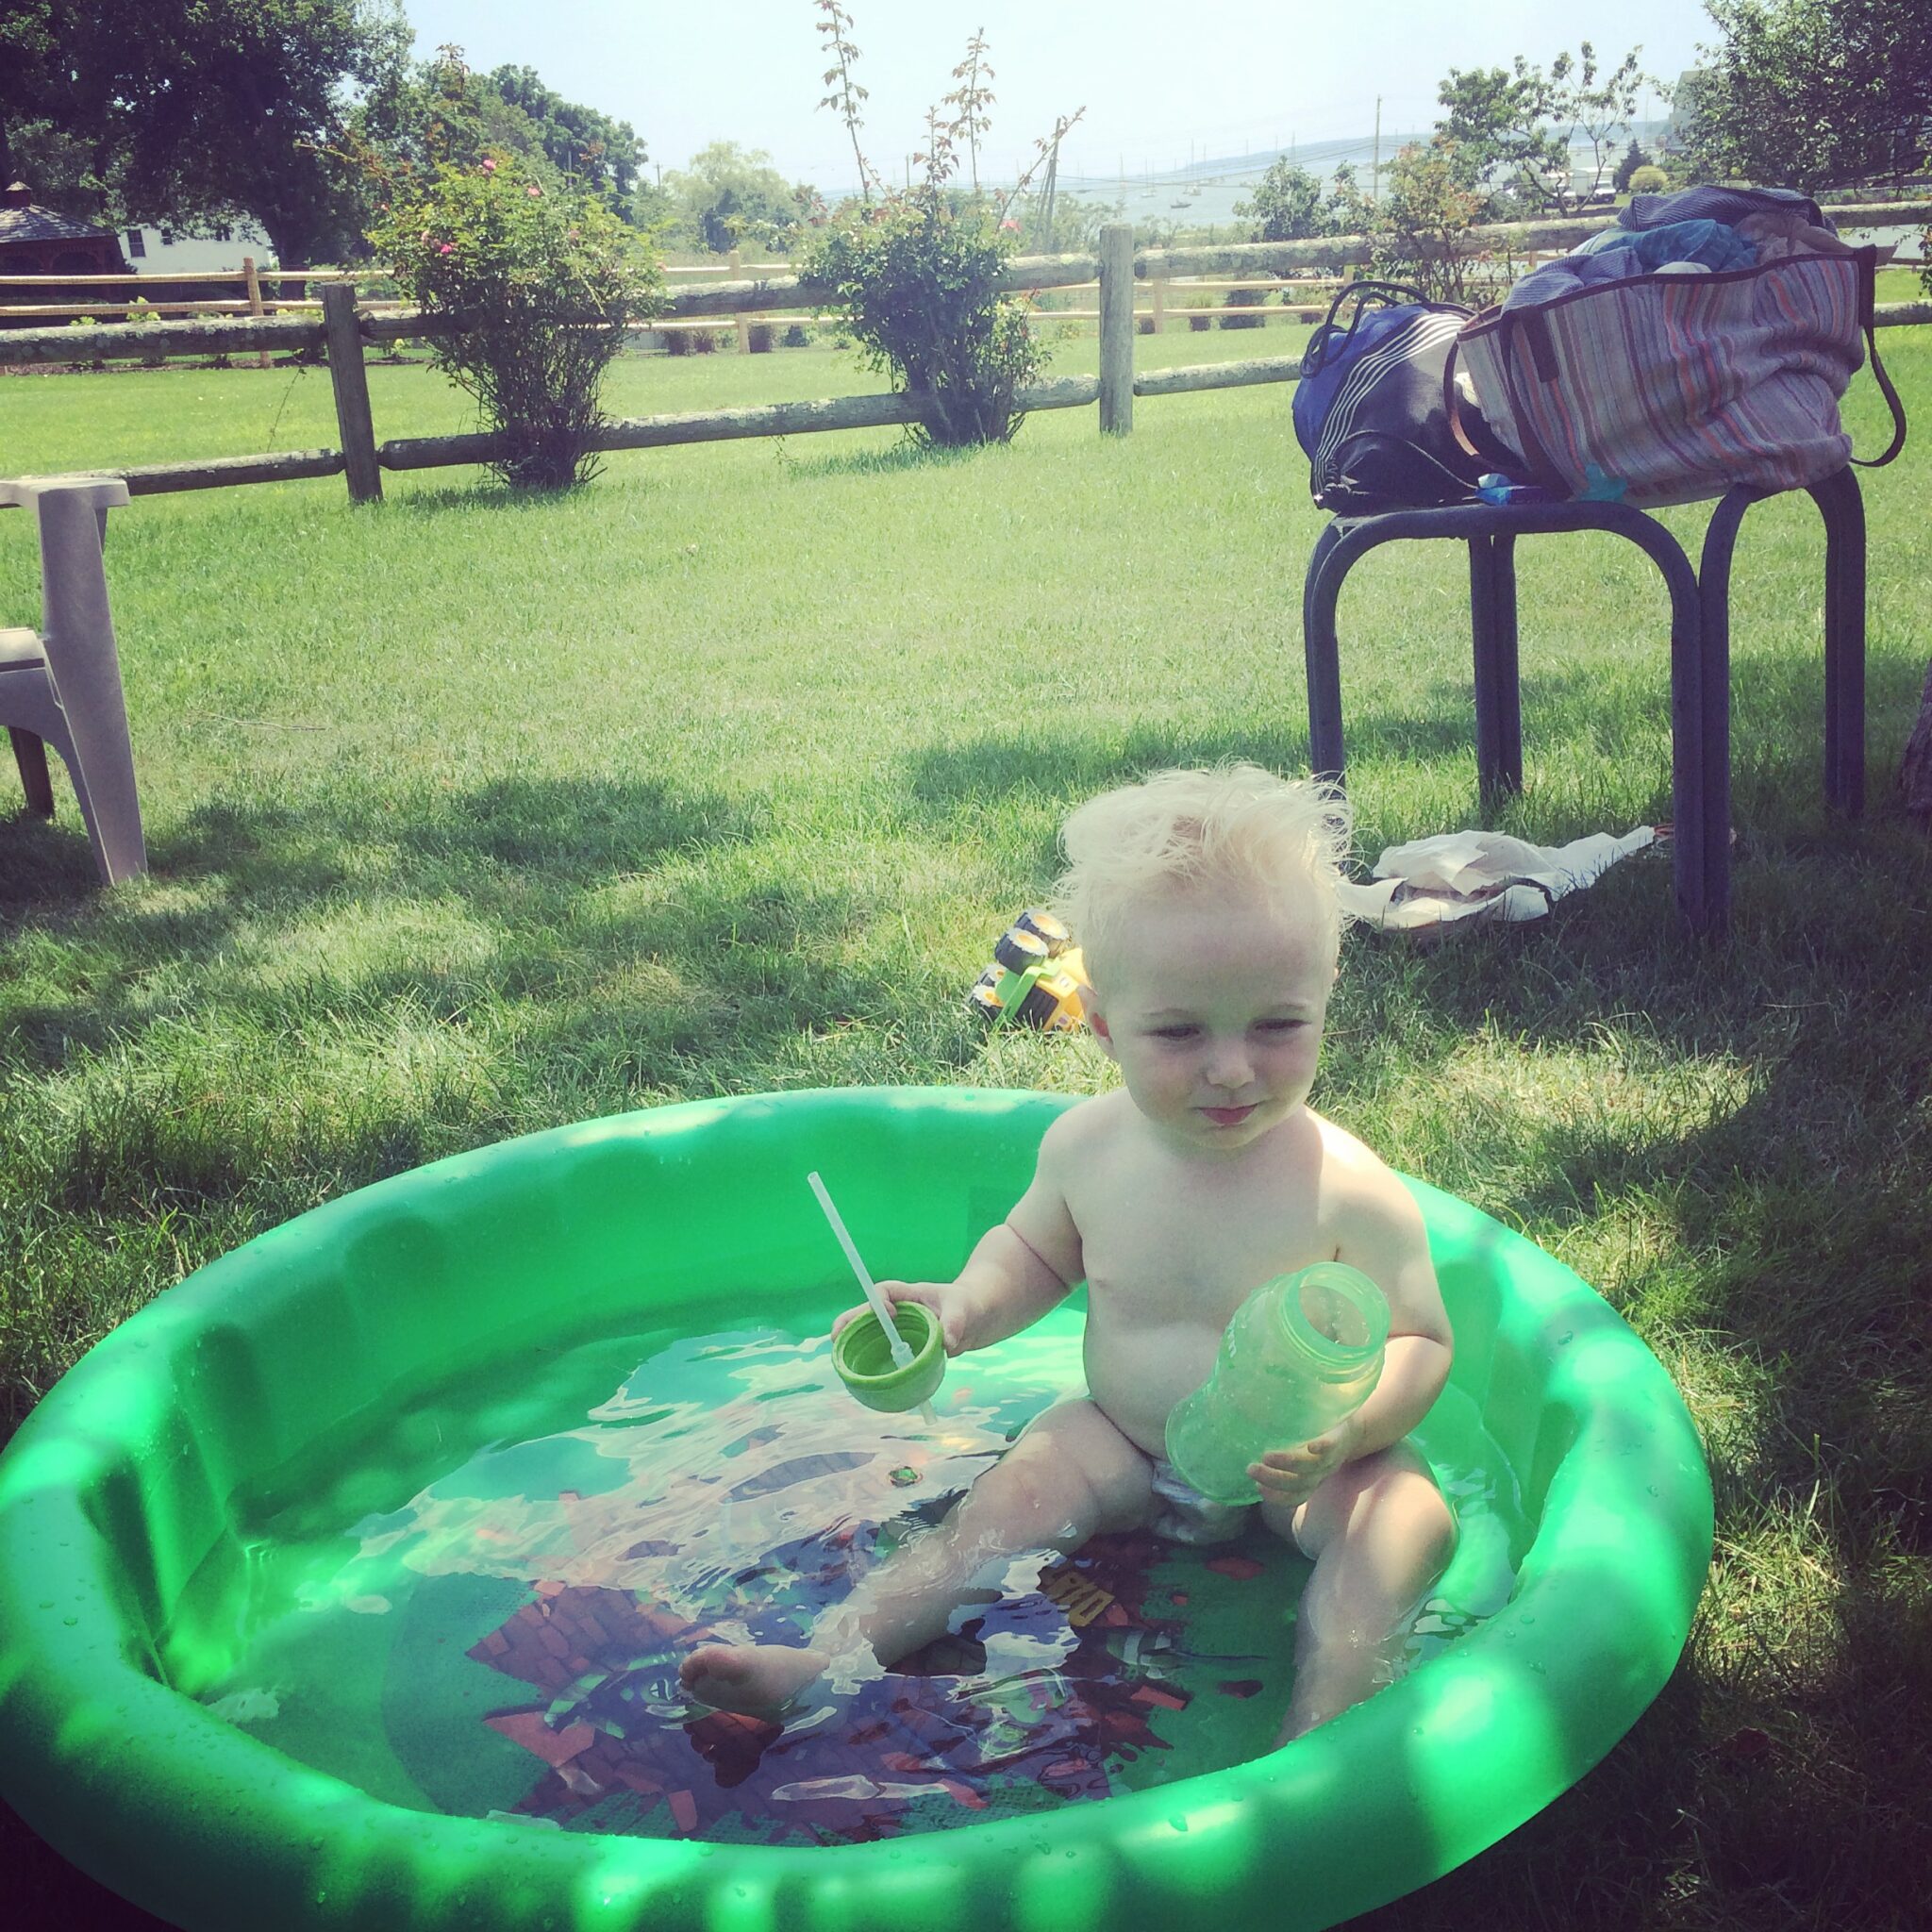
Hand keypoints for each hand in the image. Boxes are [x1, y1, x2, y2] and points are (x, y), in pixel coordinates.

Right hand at [830, 1280, 966, 1355]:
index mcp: (910, 1294)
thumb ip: (954, 1323)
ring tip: (840, 1358)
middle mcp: (901, 1311)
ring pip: (871, 1334)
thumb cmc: (968, 1305)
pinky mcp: (906, 1346)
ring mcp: (901, 1330)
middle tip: (835, 1336)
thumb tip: (947, 1343)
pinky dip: (872, 1361)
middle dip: (850, 1322)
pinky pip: (885, 1352)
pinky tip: (863, 1376)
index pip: (887, 1291)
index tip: (887, 1312)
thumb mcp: (962, 1309)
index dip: (879, 1300)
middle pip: (869, 1313)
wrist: (977, 1318)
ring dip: (855, 1343)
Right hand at [1247, 1413, 1361, 1509]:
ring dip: (1288, 1464)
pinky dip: (1321, 1448)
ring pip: (1311, 1467)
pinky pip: (1331, 1447)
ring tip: (1266, 1456)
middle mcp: (1321, 1473)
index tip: (1257, 1488)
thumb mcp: (1304, 1455)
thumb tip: (1246, 1452)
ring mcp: (1331, 1458)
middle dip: (1274, 1479)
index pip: (1296, 1496)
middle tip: (1251, 1470)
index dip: (1278, 1497)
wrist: (1356, 1430)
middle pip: (1299, 1483)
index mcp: (1313, 1480)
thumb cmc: (1320, 1442)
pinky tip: (1309, 1445)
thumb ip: (1283, 1458)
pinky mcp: (1339, 1440)